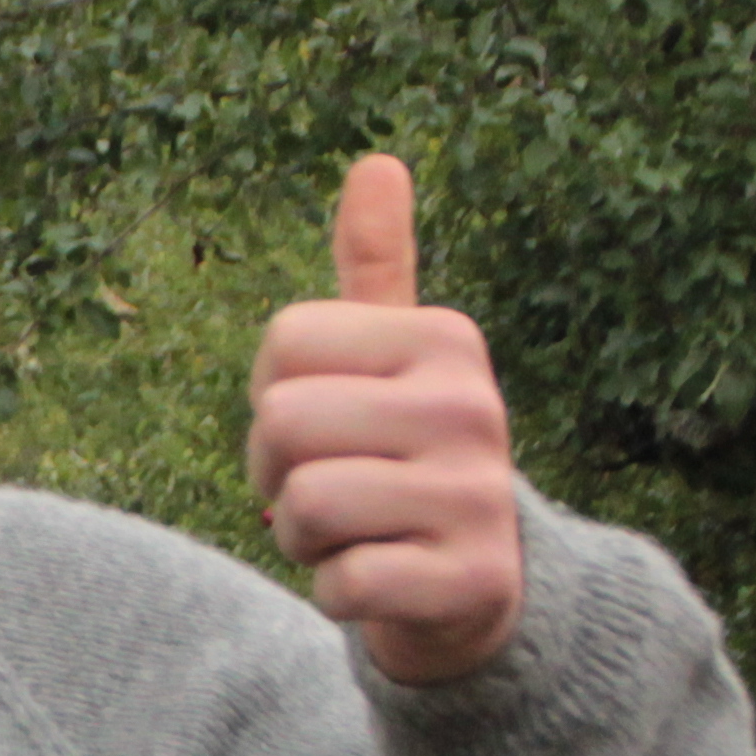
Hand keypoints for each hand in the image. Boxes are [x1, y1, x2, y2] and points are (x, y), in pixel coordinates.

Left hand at [246, 153, 521, 686]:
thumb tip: (377, 161)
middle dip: (277, 475)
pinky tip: (383, 582)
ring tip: (360, 534)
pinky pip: (342, 583)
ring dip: (305, 541)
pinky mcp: (473, 579)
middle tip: (335, 491)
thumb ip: (375, 268)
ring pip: (303, 506)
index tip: (328, 425)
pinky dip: (338, 595)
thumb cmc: (405, 457)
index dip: (273, 395)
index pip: (283, 342)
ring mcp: (478, 494)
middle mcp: (472, 405)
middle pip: (280, 422)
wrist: (482, 587)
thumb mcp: (394, 361)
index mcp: (443, 339)